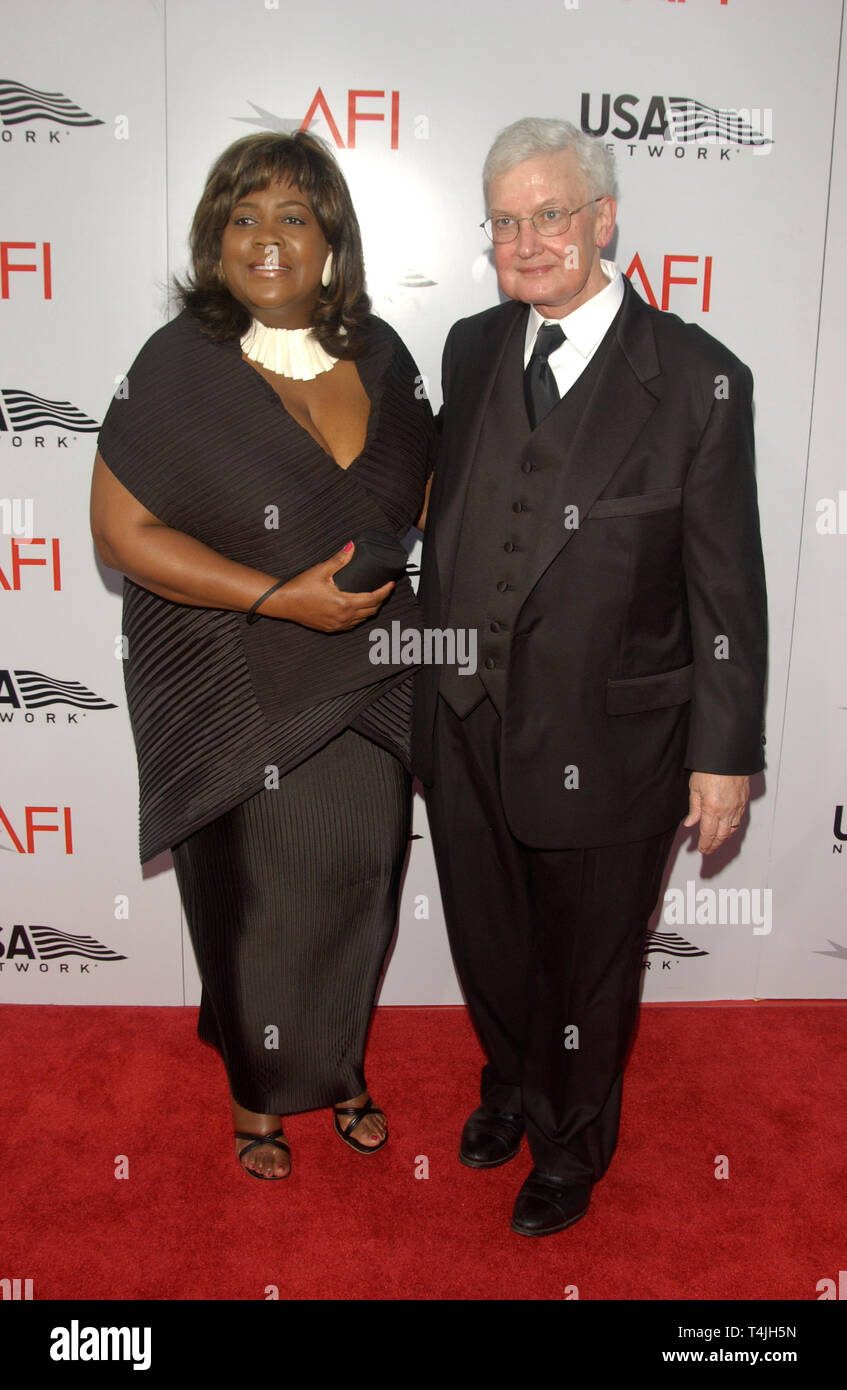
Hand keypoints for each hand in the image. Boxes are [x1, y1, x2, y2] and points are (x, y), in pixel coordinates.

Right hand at [269, 543, 393, 632]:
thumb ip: (339, 559)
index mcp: (344, 603)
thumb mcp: (321, 570)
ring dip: (370, 609)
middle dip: (380, 600)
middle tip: (384, 589)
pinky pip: (351, 625)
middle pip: (371, 611)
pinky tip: (357, 608)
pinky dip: (358, 617)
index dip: (384, 591)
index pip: (373, 599)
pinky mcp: (331, 628)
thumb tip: (352, 547)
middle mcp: (343, 617)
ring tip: (373, 597)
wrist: (283, 603)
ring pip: (362, 620)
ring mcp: (337, 625)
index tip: (390, 584)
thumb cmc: (299, 587)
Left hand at [684, 772, 748, 854]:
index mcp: (712, 809)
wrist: (728, 756)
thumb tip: (690, 824)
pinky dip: (732, 828)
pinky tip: (727, 829)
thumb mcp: (695, 788)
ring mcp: (737, 807)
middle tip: (708, 851)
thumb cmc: (710, 768)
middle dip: (714, 845)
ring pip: (731, 830)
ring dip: (723, 838)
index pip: (708, 833)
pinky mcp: (743, 801)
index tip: (702, 849)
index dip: (705, 844)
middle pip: (721, 835)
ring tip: (716, 842)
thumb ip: (694, 809)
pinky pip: (738, 820)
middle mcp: (726, 811)